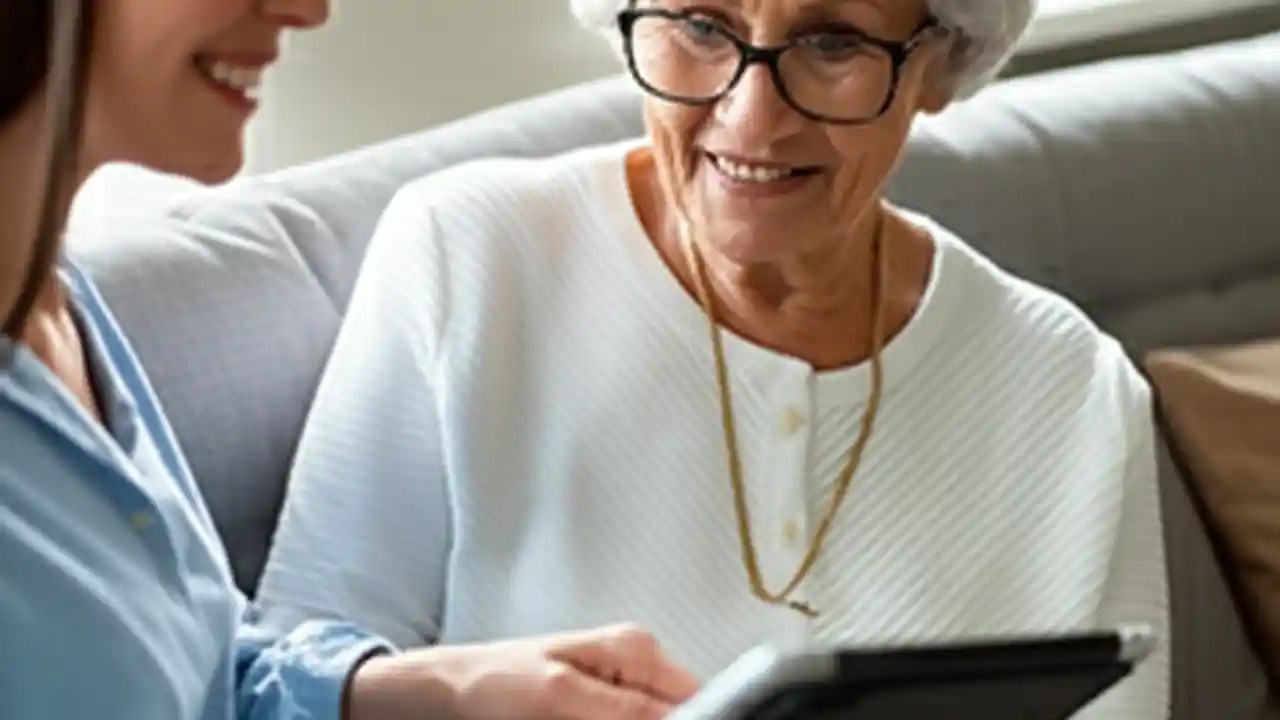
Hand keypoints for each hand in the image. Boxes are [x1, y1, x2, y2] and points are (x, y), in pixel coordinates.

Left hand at [347, 624, 699, 719]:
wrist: (445, 694)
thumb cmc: (490, 681)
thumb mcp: (560, 697)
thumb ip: (625, 710)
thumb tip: (674, 719)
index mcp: (635, 650)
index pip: (693, 699)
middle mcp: (633, 669)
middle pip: (670, 716)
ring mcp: (616, 693)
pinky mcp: (597, 711)